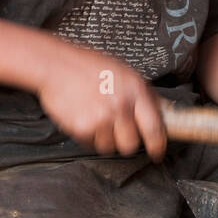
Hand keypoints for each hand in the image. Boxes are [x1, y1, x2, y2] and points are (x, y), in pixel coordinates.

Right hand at [33, 40, 167, 160]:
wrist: (55, 65)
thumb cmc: (88, 65)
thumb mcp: (124, 71)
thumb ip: (143, 93)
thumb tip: (161, 110)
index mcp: (135, 90)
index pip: (153, 127)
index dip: (157, 145)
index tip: (157, 152)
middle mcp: (120, 106)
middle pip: (131, 144)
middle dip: (126, 141)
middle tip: (118, 130)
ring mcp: (101, 118)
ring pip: (110, 147)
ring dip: (105, 138)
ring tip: (97, 118)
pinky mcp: (82, 128)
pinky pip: (90, 144)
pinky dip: (88, 135)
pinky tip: (85, 117)